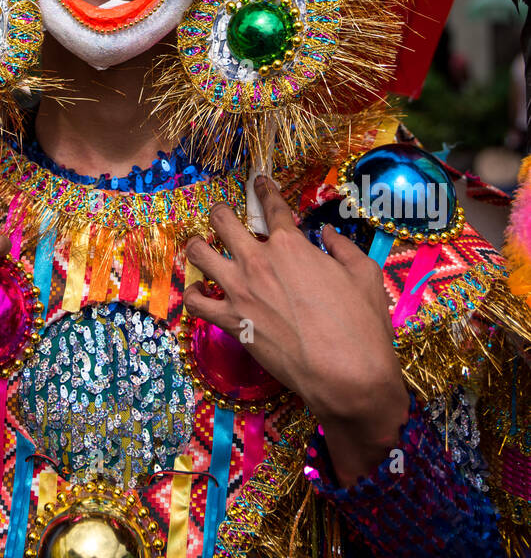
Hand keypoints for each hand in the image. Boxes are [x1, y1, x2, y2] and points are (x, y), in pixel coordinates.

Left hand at [184, 175, 409, 485]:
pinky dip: (192, 294)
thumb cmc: (361, 326)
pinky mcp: (231, 321)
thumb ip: (343, 247)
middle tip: (222, 214)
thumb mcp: (364, 275)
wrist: (347, 375)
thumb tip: (328, 234)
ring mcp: (240, 290)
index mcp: (291, 244)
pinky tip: (197, 291)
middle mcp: (258, 260)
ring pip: (199, 253)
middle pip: (223, 221)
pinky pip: (196, 302)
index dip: (264, 190)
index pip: (272, 206)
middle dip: (221, 213)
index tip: (259, 182)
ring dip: (198, 246)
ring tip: (200, 246)